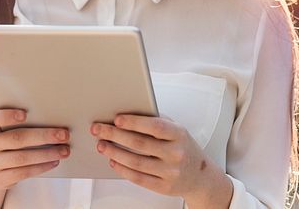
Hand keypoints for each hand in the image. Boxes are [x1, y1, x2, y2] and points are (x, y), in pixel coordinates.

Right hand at [0, 108, 70, 205]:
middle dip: (43, 136)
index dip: (6, 116)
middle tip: (64, 134)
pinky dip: (41, 167)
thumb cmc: (1, 140)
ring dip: (47, 154)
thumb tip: (47, 112)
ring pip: (22, 158)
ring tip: (64, 150)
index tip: (25, 114)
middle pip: (16, 139)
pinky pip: (24, 172)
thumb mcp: (0, 128)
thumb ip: (14, 119)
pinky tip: (54, 161)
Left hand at [91, 115, 232, 207]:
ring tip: (101, 145)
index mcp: (179, 134)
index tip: (116, 118)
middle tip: (98, 129)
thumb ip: (155, 121)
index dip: (133, 122)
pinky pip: (138, 178)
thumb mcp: (176, 130)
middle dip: (114, 135)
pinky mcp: (164, 187)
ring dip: (114, 152)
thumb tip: (126, 112)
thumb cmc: (182, 147)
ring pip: (135, 162)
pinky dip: (122, 169)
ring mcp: (171, 172)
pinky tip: (113, 161)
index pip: (154, 126)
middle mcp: (176, 154)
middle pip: (139, 143)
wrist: (200, 176)